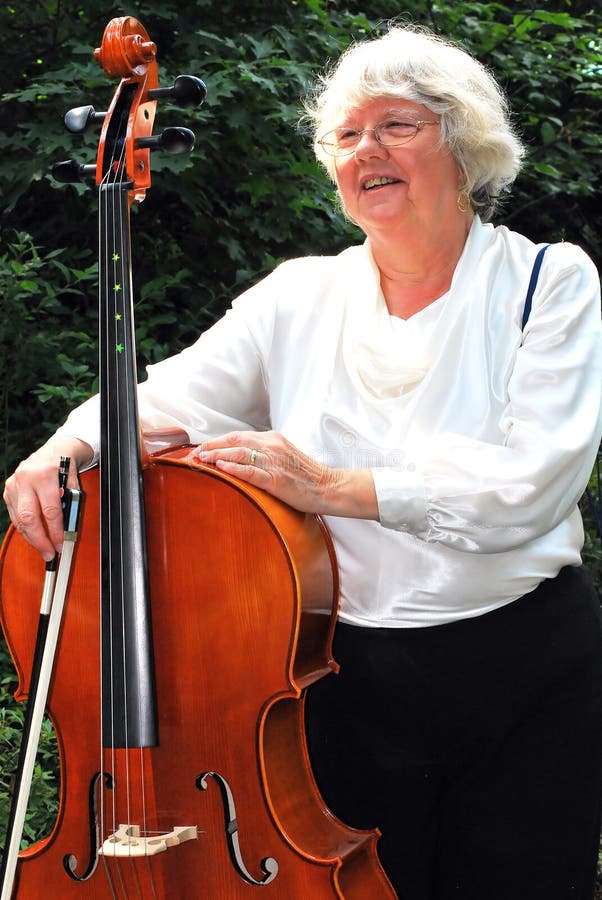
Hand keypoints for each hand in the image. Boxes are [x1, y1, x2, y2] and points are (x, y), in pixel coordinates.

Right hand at [3, 436, 92, 560]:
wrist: (55, 450)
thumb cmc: (66, 467)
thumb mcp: (73, 483)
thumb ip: (69, 504)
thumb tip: (65, 532)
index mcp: (45, 474)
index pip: (50, 511)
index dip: (56, 532)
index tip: (60, 545)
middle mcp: (26, 478)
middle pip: (29, 518)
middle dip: (40, 540)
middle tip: (49, 554)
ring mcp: (14, 483)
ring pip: (19, 519)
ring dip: (31, 538)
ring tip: (43, 549)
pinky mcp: (8, 489)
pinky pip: (15, 515)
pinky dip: (25, 529)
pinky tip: (34, 537)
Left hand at [190, 430, 377, 519]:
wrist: (328, 487)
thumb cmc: (305, 476)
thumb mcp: (284, 457)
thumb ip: (263, 455)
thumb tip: (240, 459)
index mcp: (273, 439)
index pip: (238, 436)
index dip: (217, 442)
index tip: (202, 448)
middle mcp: (272, 446)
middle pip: (234, 441)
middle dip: (211, 447)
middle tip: (194, 454)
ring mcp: (274, 462)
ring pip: (239, 454)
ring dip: (217, 456)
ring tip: (201, 460)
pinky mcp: (276, 479)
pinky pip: (251, 471)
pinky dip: (234, 469)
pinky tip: (221, 468)